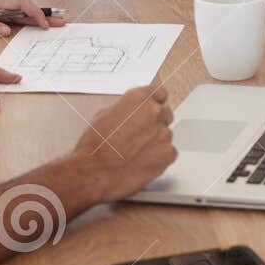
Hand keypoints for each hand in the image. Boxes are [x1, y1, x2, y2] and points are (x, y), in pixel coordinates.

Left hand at [0, 6, 61, 102]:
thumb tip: (6, 30)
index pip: (21, 6)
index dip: (36, 14)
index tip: (44, 26)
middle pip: (26, 9)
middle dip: (45, 16)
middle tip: (61, 23)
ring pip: (21, 12)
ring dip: (38, 18)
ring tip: (52, 24)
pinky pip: (14, 15)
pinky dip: (27, 19)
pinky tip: (32, 25)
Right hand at [72, 83, 176, 199]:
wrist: (96, 171)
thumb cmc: (95, 145)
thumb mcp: (104, 115)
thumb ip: (126, 110)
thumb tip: (132, 113)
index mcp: (139, 98)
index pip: (160, 93)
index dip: (155, 103)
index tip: (153, 109)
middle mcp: (154, 112)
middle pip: (165, 114)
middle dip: (155, 123)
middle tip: (141, 135)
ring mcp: (164, 132)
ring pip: (166, 134)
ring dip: (156, 141)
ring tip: (136, 152)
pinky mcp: (168, 153)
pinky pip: (170, 152)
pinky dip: (160, 157)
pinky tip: (143, 161)